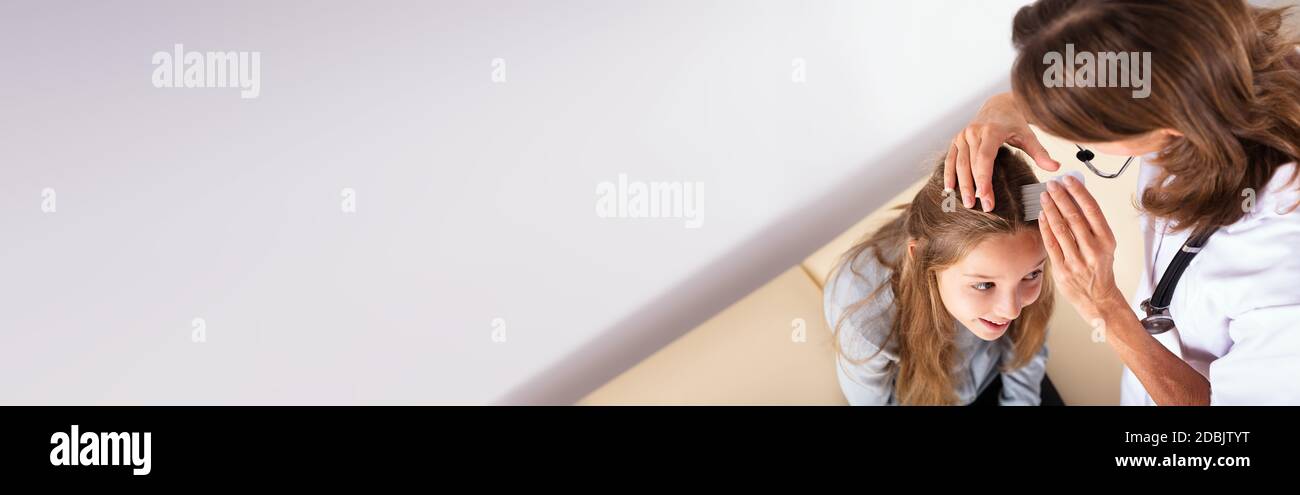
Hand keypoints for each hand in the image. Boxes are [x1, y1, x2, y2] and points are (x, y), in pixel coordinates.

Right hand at [944, 92, 1061, 211]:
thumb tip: (1056, 167)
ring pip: (958, 164)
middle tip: (977, 207)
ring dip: (961, 185)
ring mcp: (963, 135)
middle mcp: (973, 132)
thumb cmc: (1015, 123)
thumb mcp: (1028, 135)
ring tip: (966, 203)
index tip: (986, 198)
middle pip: (970, 164)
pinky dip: (949, 174)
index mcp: (991, 131)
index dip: (984, 180)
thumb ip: (1040, 153)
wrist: (998, 105)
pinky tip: (949, 189)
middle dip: (973, 187)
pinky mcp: (956, 139)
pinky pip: (950, 159)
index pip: (985, 159)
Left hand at [1037, 176, 1123, 320]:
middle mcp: (1093, 250)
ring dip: (1050, 209)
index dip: (1079, 192)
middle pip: (1074, 217)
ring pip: (1061, 229)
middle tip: (1051, 184)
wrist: (1098, 299)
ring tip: (1044, 196)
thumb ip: (1091, 225)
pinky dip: (1045, 228)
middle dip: (1061, 197)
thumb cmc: (1099, 268)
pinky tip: (1041, 215)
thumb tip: (1075, 198)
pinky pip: (1051, 244)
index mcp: (1107, 241)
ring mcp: (1077, 261)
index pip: (1092, 210)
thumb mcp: (1104, 245)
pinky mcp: (1062, 270)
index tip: (1068, 180)